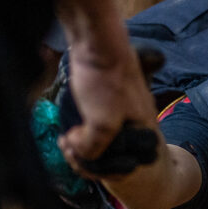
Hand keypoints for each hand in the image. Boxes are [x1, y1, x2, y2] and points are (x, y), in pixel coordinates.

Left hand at [60, 44, 161, 172]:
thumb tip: (78, 152)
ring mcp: (122, 112)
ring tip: (64, 141)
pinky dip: (82, 134)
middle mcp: (136, 123)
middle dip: (86, 158)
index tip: (75, 154)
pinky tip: (68, 132)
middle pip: (113, 156)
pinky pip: (97, 128)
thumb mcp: (102, 123)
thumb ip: (94, 148)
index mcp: (142, 130)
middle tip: (65, 147)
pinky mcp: (107, 102)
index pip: (125, 165)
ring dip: (81, 147)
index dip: (98, 167)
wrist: (96, 41)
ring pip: (103, 143)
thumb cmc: (105, 81)